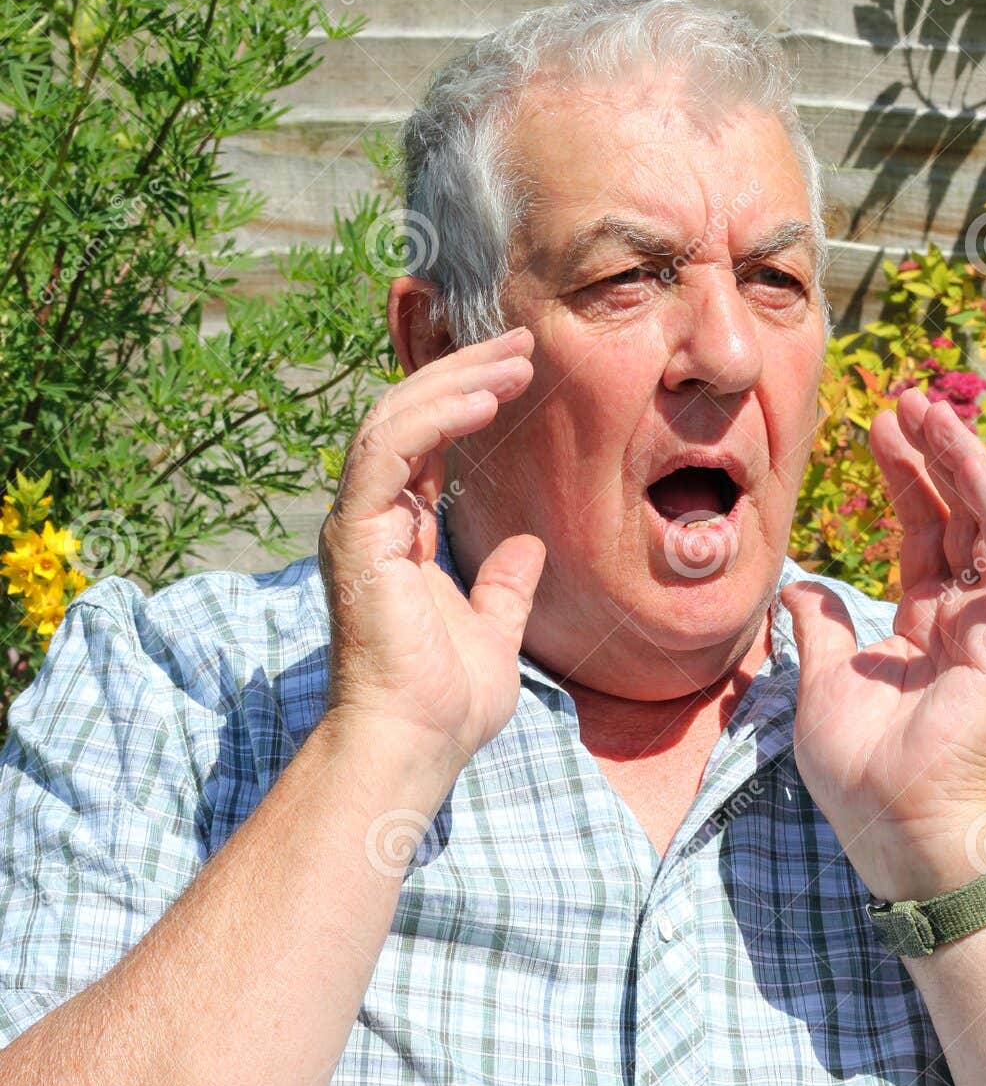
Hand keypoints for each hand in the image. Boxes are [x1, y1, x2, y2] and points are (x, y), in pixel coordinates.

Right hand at [318, 325, 544, 773]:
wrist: (415, 743)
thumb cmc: (447, 703)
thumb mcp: (495, 632)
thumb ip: (506, 588)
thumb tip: (530, 548)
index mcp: (398, 536)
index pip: (425, 443)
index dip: (468, 397)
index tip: (521, 369)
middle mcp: (371, 521)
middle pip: (409, 417)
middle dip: (466, 371)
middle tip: (523, 342)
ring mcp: (358, 525)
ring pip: (394, 420)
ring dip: (455, 381)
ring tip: (514, 359)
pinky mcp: (356, 535)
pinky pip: (387, 452)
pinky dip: (434, 418)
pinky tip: (485, 400)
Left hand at [779, 387, 985, 900]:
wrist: (890, 831)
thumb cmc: (861, 772)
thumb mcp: (824, 682)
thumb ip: (820, 629)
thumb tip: (799, 587)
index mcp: (923, 627)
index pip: (922, 533)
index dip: (904, 478)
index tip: (876, 428)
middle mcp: (963, 620)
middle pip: (955, 517)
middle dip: (930, 454)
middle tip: (900, 400)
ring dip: (960, 463)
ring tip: (927, 409)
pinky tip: (963, 460)